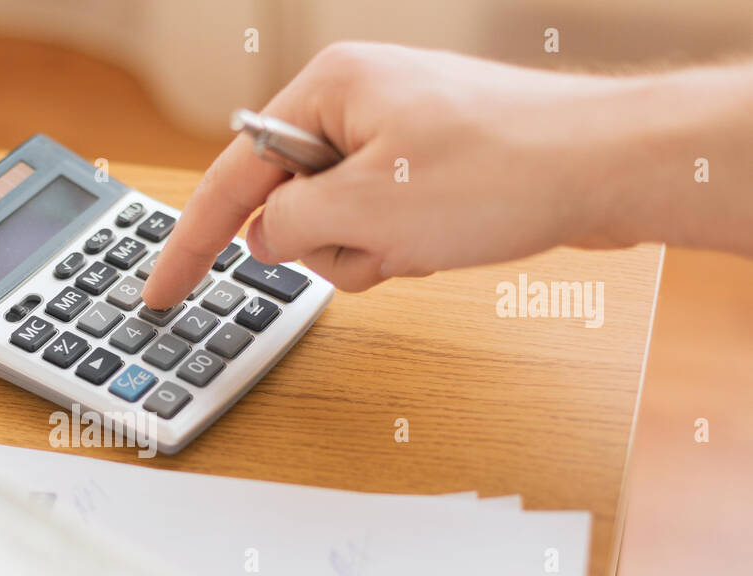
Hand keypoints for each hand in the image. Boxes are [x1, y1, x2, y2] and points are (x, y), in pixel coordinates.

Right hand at [143, 42, 749, 304]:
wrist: (607, 167)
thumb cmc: (502, 169)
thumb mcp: (367, 208)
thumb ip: (289, 225)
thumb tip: (264, 238)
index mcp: (326, 91)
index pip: (230, 178)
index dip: (189, 245)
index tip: (160, 293)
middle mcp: (353, 105)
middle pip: (287, 206)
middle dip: (327, 245)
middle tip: (381, 241)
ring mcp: (390, 136)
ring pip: (334, 226)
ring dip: (369, 252)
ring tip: (424, 237)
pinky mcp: (423, 167)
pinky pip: (377, 225)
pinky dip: (399, 247)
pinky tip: (442, 239)